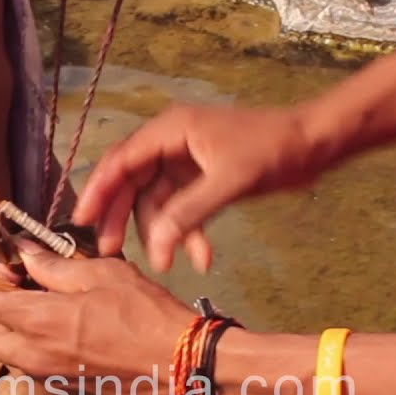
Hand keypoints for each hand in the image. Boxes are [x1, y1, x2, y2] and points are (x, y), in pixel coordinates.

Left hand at [0, 241, 194, 394]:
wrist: (179, 362)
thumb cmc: (144, 312)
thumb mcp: (101, 273)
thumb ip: (54, 266)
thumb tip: (25, 253)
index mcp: (39, 323)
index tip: (11, 267)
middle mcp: (34, 356)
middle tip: (12, 288)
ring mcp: (47, 377)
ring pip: (2, 353)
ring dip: (6, 328)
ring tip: (38, 304)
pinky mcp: (64, 388)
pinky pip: (28, 365)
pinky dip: (28, 344)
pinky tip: (60, 326)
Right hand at [74, 104, 316, 272]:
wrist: (314, 143)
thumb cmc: (274, 150)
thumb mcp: (230, 181)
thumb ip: (189, 212)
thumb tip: (155, 243)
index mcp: (170, 129)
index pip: (121, 160)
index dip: (99, 191)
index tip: (82, 220)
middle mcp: (171, 142)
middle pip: (131, 182)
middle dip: (124, 218)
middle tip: (111, 251)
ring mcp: (186, 161)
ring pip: (156, 201)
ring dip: (162, 232)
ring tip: (167, 265)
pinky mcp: (201, 178)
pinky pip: (182, 208)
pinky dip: (188, 232)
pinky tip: (202, 258)